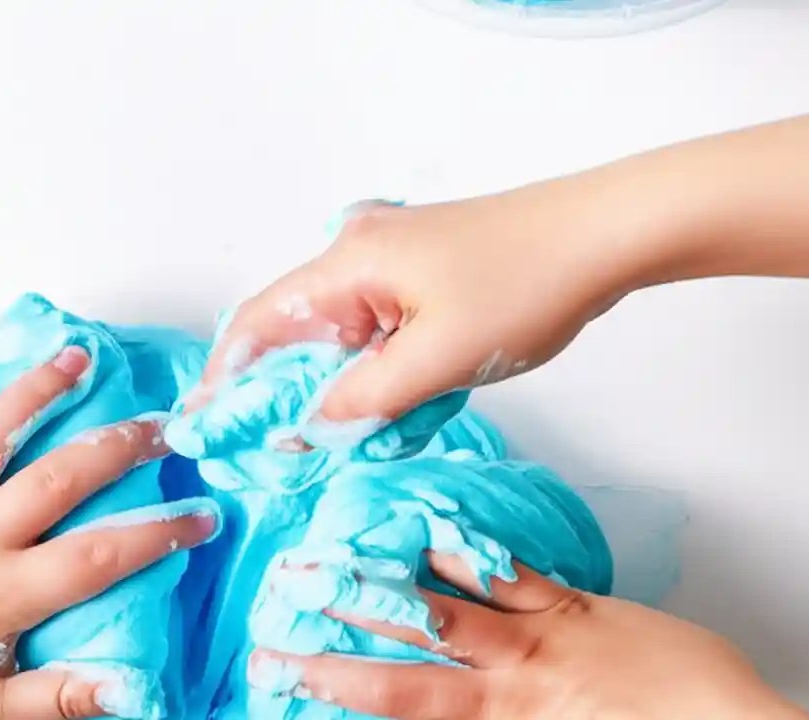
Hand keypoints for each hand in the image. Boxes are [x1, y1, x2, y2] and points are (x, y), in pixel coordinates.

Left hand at [0, 348, 218, 719]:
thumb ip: (59, 697)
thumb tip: (130, 686)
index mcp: (1, 594)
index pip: (101, 554)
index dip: (159, 532)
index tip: (202, 514)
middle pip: (58, 479)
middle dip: (118, 447)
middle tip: (162, 423)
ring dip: (35, 393)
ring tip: (75, 358)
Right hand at [195, 111, 808, 425]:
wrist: (606, 234)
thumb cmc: (526, 283)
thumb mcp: (439, 358)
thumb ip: (364, 400)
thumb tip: (303, 430)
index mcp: (347, 264)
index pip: (258, 322)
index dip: (223, 375)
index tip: (202, 424)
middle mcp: (356, 254)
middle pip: (293, 328)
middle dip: (276, 390)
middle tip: (264, 448)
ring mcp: (391, 260)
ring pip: (338, 333)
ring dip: (329, 384)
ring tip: (321, 440)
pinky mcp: (421, 273)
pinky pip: (375, 328)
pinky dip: (368, 368)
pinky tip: (382, 407)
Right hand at [250, 555, 808, 719]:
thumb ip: (482, 712)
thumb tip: (422, 694)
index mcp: (495, 719)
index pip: (396, 699)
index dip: (334, 684)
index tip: (284, 669)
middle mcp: (502, 680)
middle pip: (405, 648)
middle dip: (339, 624)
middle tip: (285, 598)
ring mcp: (533, 635)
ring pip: (445, 601)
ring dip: (385, 576)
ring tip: (335, 549)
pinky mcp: (568, 603)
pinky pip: (506, 570)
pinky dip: (461, 548)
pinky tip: (422, 522)